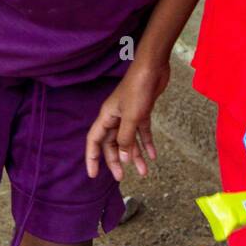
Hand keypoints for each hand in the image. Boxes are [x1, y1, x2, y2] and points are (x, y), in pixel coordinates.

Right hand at [85, 58, 170, 180]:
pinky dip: (146, 143)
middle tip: (122, 177)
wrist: (153, 68)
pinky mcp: (142, 111)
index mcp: (107, 117)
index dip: (92, 158)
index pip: (94, 141)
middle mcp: (115, 117)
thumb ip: (126, 138)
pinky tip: (152, 155)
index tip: (93, 174)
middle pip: (112, 143)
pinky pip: (142, 132)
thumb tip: (123, 158)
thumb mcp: (131, 117)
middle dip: (117, 160)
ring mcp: (129, 115)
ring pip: (129, 140)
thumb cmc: (138, 89)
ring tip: (144, 171)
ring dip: (135, 155)